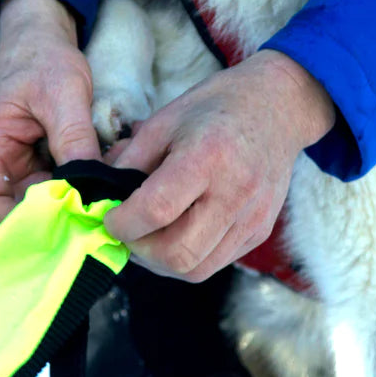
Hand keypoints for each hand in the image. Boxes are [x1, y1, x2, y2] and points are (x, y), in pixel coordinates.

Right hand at [0, 0, 101, 228]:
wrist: (43, 37)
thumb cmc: (42, 59)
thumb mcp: (62, 93)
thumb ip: (73, 138)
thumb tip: (93, 184)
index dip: (16, 224)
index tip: (61, 218)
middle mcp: (3, 166)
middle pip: (21, 214)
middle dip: (59, 214)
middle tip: (101, 205)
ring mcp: (26, 167)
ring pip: (48, 203)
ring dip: (78, 199)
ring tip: (112, 186)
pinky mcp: (48, 164)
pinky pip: (65, 186)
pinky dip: (87, 183)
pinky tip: (111, 173)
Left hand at [104, 50, 334, 281]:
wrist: (277, 107)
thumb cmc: (215, 108)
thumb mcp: (164, 120)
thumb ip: (129, 161)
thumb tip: (99, 196)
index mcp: (206, 157)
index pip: (155, 210)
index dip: (121, 223)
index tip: (109, 217)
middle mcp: (234, 193)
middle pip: (177, 253)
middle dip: (140, 250)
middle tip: (128, 231)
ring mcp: (252, 218)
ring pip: (195, 269)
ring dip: (161, 261)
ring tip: (150, 236)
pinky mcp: (259, 232)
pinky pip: (214, 263)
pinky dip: (187, 257)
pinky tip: (178, 232)